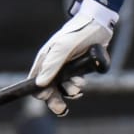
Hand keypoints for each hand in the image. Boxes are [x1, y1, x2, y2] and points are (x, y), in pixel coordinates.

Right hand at [29, 0, 116, 115]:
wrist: (99, 25)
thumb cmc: (77, 33)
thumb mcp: (63, 48)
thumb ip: (52, 65)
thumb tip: (39, 84)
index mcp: (45, 60)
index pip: (34, 82)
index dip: (40, 92)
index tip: (48, 96)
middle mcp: (54, 65)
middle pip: (49, 90)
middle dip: (55, 100)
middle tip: (63, 109)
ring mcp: (66, 68)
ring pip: (64, 88)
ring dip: (70, 91)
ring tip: (78, 84)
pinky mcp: (79, 68)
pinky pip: (76, 84)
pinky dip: (78, 86)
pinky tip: (82, 80)